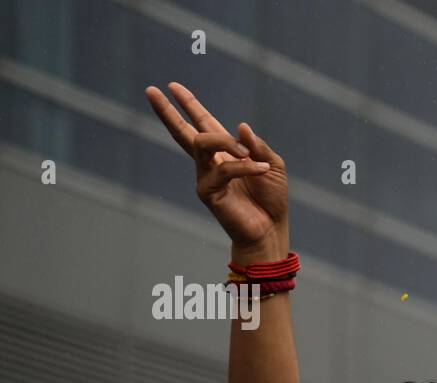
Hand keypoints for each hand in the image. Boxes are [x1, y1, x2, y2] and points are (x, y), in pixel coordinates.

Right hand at [145, 82, 288, 261]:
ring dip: (224, 141)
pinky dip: (245, 166)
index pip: (203, 123)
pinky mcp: (208, 192)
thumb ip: (258, 145)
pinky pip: (224, 169)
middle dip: (167, 111)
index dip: (189, 105)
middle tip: (150, 90)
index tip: (172, 86)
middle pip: (183, 132)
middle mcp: (210, 162)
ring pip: (201, 144)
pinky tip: (261, 170)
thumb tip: (241, 126)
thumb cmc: (271, 198)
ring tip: (246, 152)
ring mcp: (205, 176)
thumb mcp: (273, 165)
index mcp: (225, 152)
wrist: (270, 229)